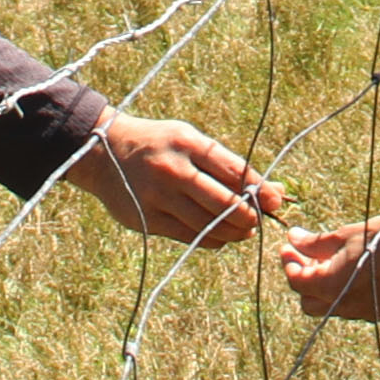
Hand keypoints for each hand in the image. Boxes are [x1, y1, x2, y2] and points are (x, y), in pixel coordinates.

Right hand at [75, 109, 284, 251]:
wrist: (104, 153)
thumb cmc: (160, 146)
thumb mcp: (190, 140)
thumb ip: (227, 164)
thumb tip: (273, 191)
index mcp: (187, 143)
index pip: (235, 170)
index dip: (260, 190)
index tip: (275, 201)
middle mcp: (173, 169)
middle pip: (224, 203)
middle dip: (250, 217)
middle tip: (259, 220)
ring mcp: (158, 196)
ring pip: (208, 225)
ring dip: (234, 232)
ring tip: (243, 230)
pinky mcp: (147, 219)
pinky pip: (190, 236)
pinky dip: (212, 239)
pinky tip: (220, 236)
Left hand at [279, 190, 379, 323]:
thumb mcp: (345, 235)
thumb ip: (314, 242)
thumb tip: (293, 238)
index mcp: (331, 287)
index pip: (297, 283)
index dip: (289, 265)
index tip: (289, 249)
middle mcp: (346, 307)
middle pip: (310, 303)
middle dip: (305, 281)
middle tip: (308, 256)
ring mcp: (366, 312)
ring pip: (332, 307)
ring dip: (325, 288)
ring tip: (332, 261)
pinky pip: (354, 307)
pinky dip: (346, 293)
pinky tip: (354, 271)